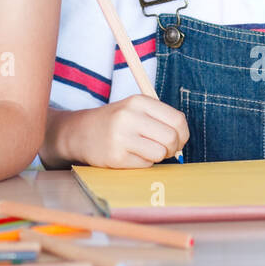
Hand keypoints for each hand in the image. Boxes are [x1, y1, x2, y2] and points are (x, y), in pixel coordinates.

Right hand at [72, 95, 189, 167]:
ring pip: (159, 154)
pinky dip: (143, 163)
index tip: (177, 139)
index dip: (183, 134)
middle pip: (171, 138)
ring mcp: (121, 136)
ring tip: (145, 151)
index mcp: (138, 101)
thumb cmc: (116, 122)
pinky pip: (145, 165)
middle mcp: (129, 116)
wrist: (81, 132)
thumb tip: (182, 140)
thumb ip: (160, 119)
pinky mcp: (116, 156)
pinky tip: (130, 155)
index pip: (177, 120)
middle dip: (172, 148)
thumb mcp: (135, 109)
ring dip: (157, 157)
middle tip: (164, 149)